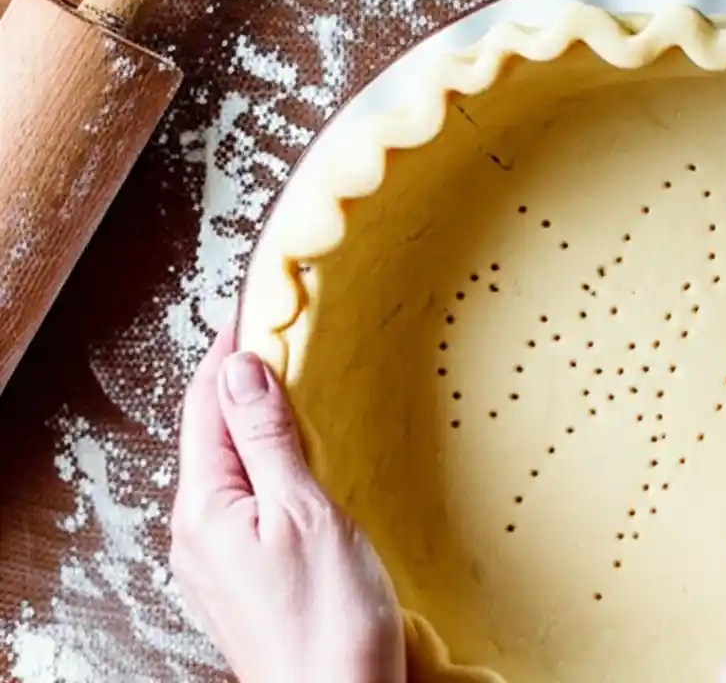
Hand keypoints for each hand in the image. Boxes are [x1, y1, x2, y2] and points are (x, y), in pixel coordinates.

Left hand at [169, 326, 405, 682]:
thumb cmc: (328, 622)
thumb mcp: (305, 511)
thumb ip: (269, 437)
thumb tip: (245, 367)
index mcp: (205, 507)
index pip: (209, 402)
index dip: (232, 346)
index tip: (255, 302)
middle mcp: (198, 530)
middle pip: (212, 430)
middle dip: (240, 376)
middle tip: (275, 329)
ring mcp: (217, 555)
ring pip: (230, 464)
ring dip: (255, 418)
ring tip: (287, 380)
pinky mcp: (244, 574)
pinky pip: (245, 497)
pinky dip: (266, 460)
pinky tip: (292, 456)